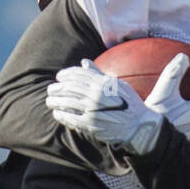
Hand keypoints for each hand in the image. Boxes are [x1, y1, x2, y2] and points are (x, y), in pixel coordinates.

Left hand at [46, 59, 164, 154]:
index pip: (78, 74)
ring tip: (50, 101)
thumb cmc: (130, 104)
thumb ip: (99, 74)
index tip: (59, 77)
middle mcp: (96, 95)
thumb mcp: (118, 85)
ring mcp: (93, 110)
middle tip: (51, 89)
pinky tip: (57, 114)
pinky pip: (70, 118)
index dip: (66, 74)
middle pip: (69, 87)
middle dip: (57, 87)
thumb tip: (84, 62)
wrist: (139, 126)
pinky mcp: (91, 124)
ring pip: (66, 102)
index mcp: (103, 83)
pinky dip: (61, 115)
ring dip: (55, 101)